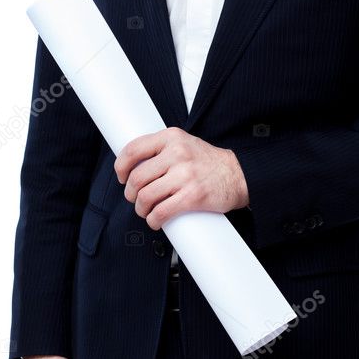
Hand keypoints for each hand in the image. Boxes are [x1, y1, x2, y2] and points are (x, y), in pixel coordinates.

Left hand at [114, 127, 249, 230]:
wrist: (238, 174)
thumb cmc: (209, 162)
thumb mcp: (184, 143)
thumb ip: (162, 149)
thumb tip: (134, 165)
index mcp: (172, 138)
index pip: (134, 149)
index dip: (121, 166)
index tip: (121, 176)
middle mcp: (177, 153)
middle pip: (137, 177)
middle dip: (130, 193)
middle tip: (134, 198)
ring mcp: (185, 175)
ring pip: (146, 196)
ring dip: (141, 209)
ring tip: (145, 210)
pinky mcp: (192, 196)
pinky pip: (161, 212)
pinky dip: (153, 220)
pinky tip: (155, 220)